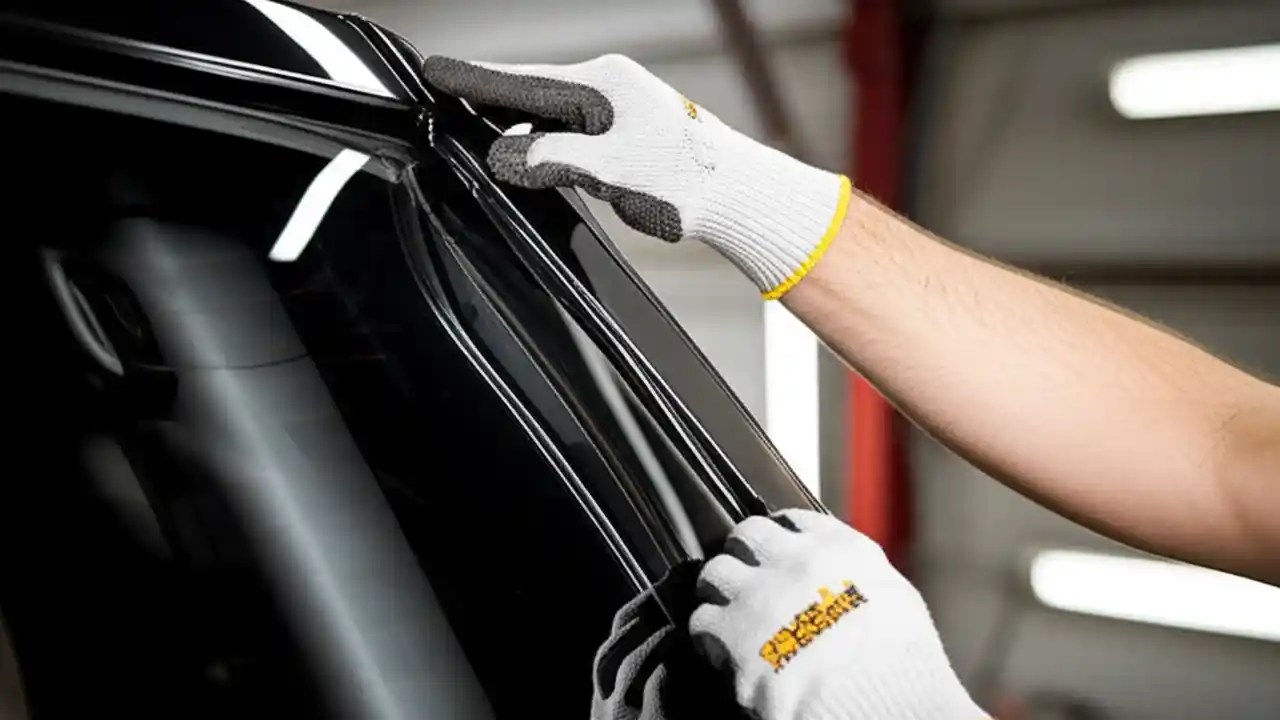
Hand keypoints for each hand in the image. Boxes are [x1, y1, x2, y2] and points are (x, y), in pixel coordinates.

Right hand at [422, 54, 850, 299]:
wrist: (737, 196)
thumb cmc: (687, 180)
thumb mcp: (611, 170)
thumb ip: (554, 159)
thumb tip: (504, 154)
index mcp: (602, 84)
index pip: (522, 81)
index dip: (474, 80)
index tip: (434, 70)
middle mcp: (609, 87)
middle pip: (531, 91)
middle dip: (487, 95)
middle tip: (442, 92)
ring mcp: (619, 109)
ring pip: (550, 112)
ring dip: (516, 120)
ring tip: (473, 118)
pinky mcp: (626, 132)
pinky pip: (569, 129)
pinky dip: (544, 138)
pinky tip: (530, 149)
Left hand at [691, 509, 983, 719]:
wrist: (871, 697)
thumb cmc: (898, 660)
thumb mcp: (899, 604)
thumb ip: (866, 582)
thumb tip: (854, 589)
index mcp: (841, 551)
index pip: (797, 521)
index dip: (782, 532)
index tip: (777, 543)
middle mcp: (795, 562)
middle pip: (749, 534)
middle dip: (743, 551)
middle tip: (743, 569)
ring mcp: (759, 594)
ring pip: (717, 572)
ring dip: (718, 588)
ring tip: (722, 604)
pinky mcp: (733, 633)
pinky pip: (702, 619)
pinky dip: (707, 632)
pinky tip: (718, 645)